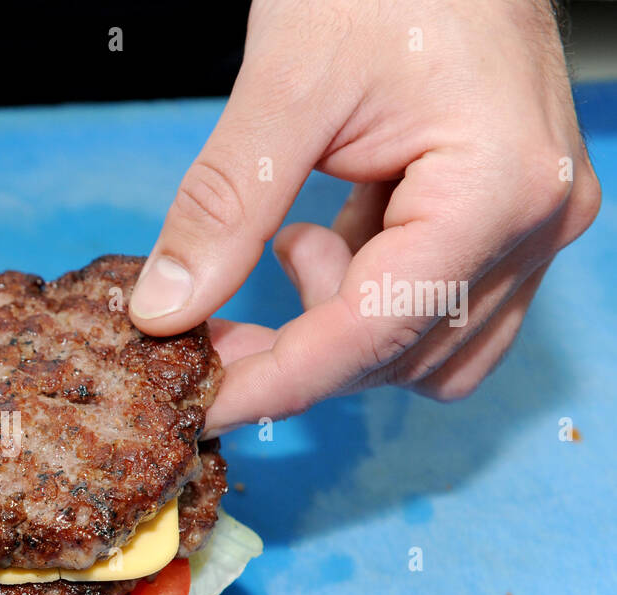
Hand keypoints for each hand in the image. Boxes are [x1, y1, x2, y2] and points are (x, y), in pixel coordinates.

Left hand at [129, 0, 600, 434]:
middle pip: (401, 353)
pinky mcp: (504, 216)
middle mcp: (535, 222)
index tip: (201, 407)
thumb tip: (163, 311)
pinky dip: (362, 294)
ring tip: (288, 241)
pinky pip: (433, 302)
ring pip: (424, 345)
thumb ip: (223, 207)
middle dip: (299, 352)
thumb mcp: (285, 82)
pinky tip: (319, 230)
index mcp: (498, 189)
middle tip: (207, 326)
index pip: (374, 331)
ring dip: (335, 323)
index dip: (277, 382)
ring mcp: (530, 222)